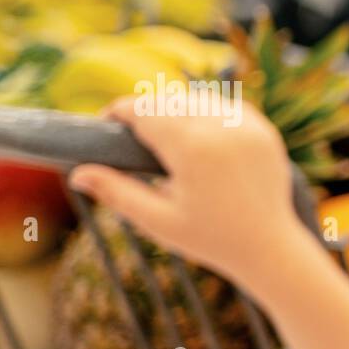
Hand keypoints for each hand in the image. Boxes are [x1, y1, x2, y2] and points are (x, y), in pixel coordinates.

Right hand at [67, 94, 305, 284]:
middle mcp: (223, 128)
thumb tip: (77, 173)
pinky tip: (196, 135)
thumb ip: (117, 193)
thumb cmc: (212, 240)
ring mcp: (249, 126)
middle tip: (130, 135)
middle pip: (168, 101)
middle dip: (145, 112)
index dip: (119, 112)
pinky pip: (226, 107)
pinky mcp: (265, 130)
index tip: (105, 124)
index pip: (144, 110)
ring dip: (176, 110)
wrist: (271, 248)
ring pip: (197, 99)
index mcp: (193, 148)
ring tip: (161, 135)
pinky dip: (207, 114)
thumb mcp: (158, 221)